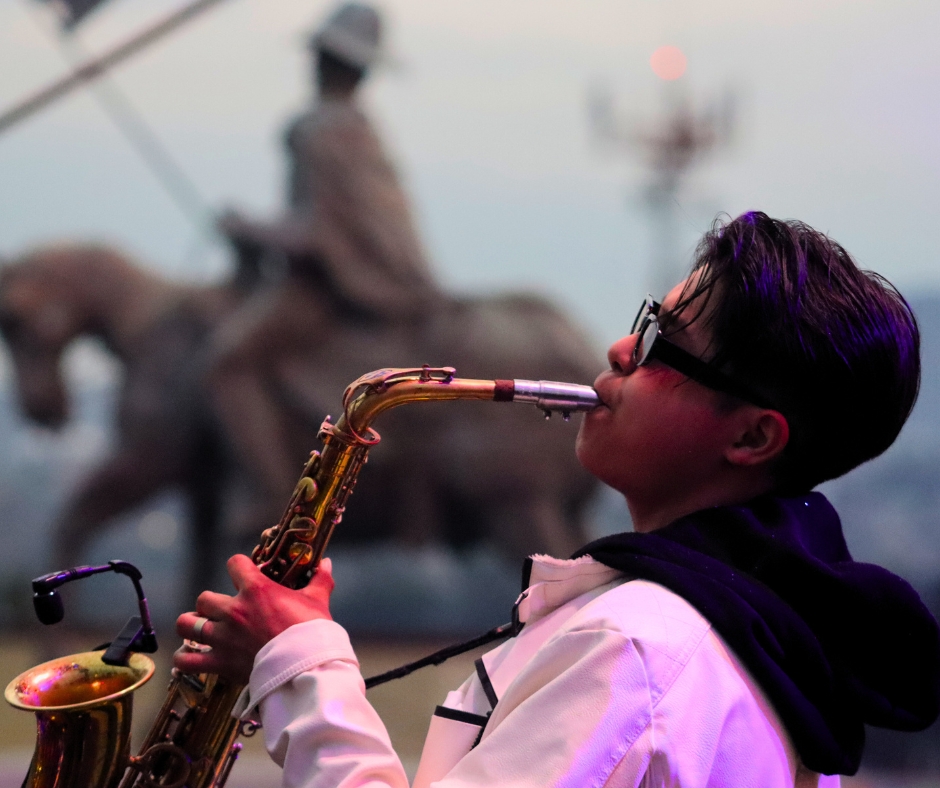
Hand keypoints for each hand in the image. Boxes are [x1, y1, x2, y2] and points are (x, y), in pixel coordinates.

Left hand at [173, 554, 334, 683]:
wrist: (305, 667)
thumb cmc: (311, 632)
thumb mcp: (317, 601)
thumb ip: (319, 580)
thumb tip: (326, 563)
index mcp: (256, 590)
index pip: (234, 563)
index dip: (239, 566)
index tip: (244, 574)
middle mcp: (233, 610)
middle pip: (204, 598)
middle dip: (210, 604)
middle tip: (222, 612)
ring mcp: (223, 637)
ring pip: (186, 624)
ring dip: (191, 626)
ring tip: (200, 630)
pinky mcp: (219, 662)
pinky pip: (187, 659)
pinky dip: (185, 658)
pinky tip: (189, 656)